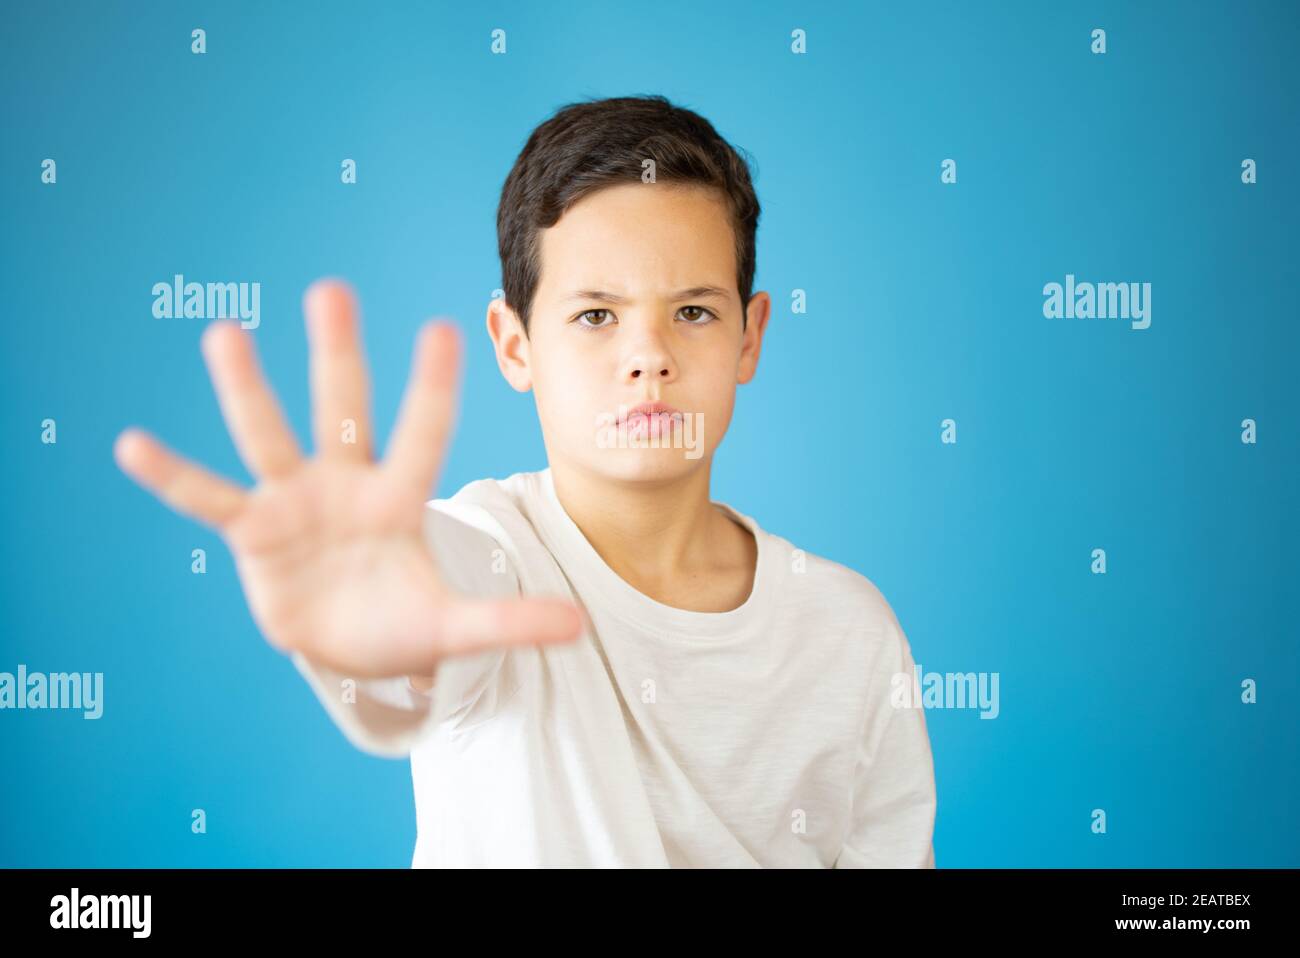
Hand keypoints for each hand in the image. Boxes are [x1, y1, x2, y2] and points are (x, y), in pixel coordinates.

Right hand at [114, 279, 582, 678]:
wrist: (347, 645)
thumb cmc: (402, 621)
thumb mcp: (453, 627)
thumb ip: (508, 622)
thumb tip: (579, 628)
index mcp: (399, 499)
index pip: (423, 433)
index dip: (432, 388)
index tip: (444, 327)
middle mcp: (346, 484)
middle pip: (342, 410)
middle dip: (337, 354)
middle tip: (331, 290)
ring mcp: (295, 502)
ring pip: (270, 436)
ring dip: (247, 391)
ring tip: (225, 332)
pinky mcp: (253, 531)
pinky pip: (208, 499)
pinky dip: (174, 477)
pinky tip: (132, 445)